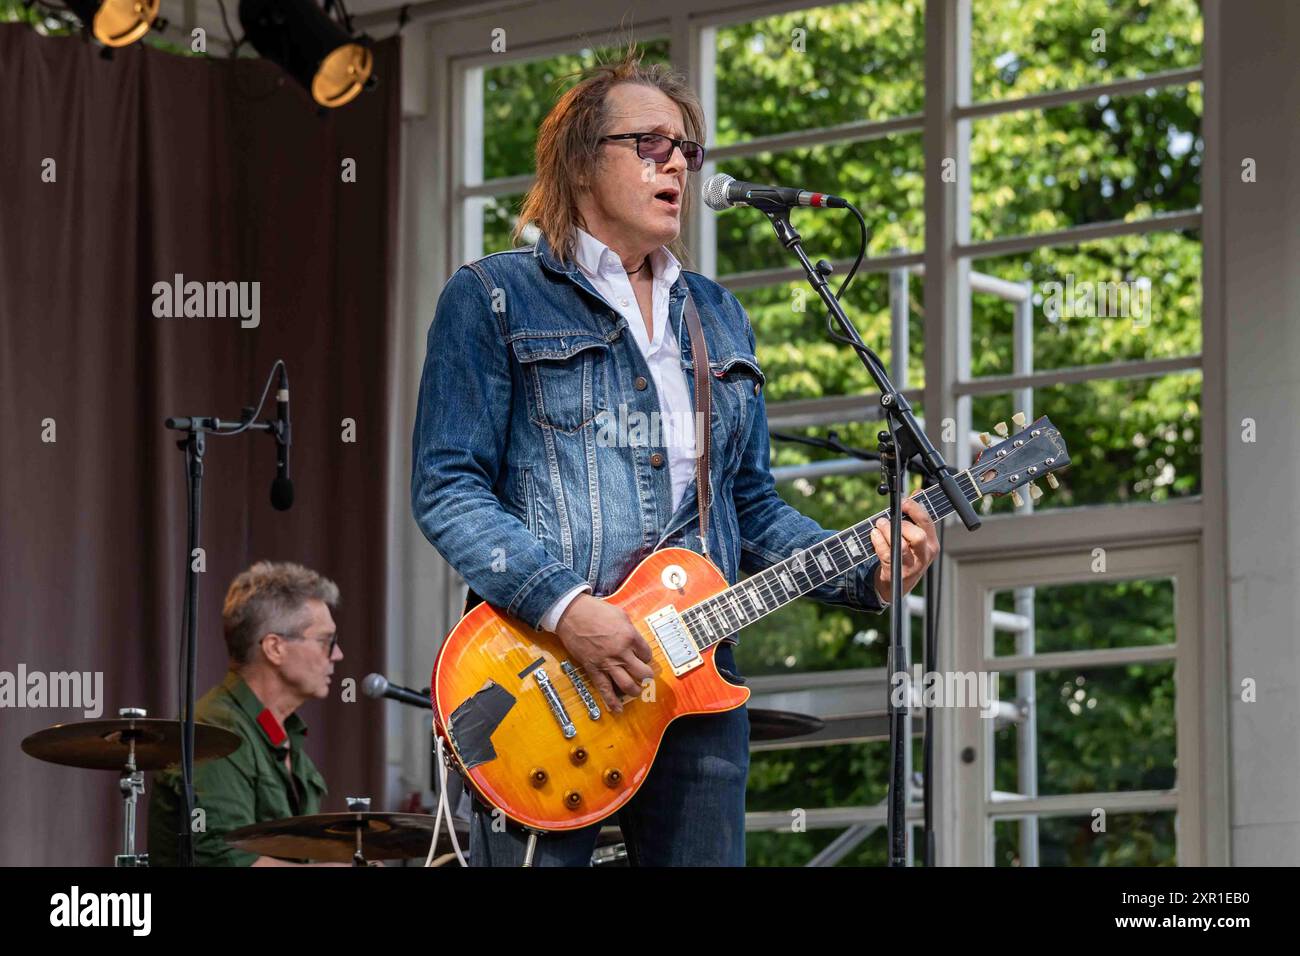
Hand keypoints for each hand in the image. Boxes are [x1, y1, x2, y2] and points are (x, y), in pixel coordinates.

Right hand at [553, 594, 653, 713]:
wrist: (572, 614)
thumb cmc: (595, 611)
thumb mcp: (620, 614)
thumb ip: (630, 629)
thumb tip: (634, 639)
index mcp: (630, 637)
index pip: (647, 654)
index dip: (646, 657)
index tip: (643, 657)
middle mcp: (621, 652)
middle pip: (643, 672)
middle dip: (647, 676)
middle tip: (646, 677)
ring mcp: (608, 663)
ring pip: (628, 685)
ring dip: (635, 690)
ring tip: (637, 691)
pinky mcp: (594, 669)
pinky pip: (604, 689)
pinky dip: (612, 701)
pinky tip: (618, 709)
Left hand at [870, 496, 939, 604]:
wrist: (897, 583)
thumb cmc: (906, 555)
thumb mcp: (914, 536)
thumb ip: (915, 515)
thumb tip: (917, 491)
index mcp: (932, 543)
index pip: (927, 522)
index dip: (915, 508)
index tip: (903, 501)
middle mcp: (924, 555)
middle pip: (919, 536)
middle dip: (902, 524)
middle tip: (889, 518)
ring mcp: (911, 565)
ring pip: (901, 546)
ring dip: (887, 531)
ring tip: (879, 524)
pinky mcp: (897, 572)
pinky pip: (887, 555)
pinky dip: (878, 542)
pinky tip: (873, 535)